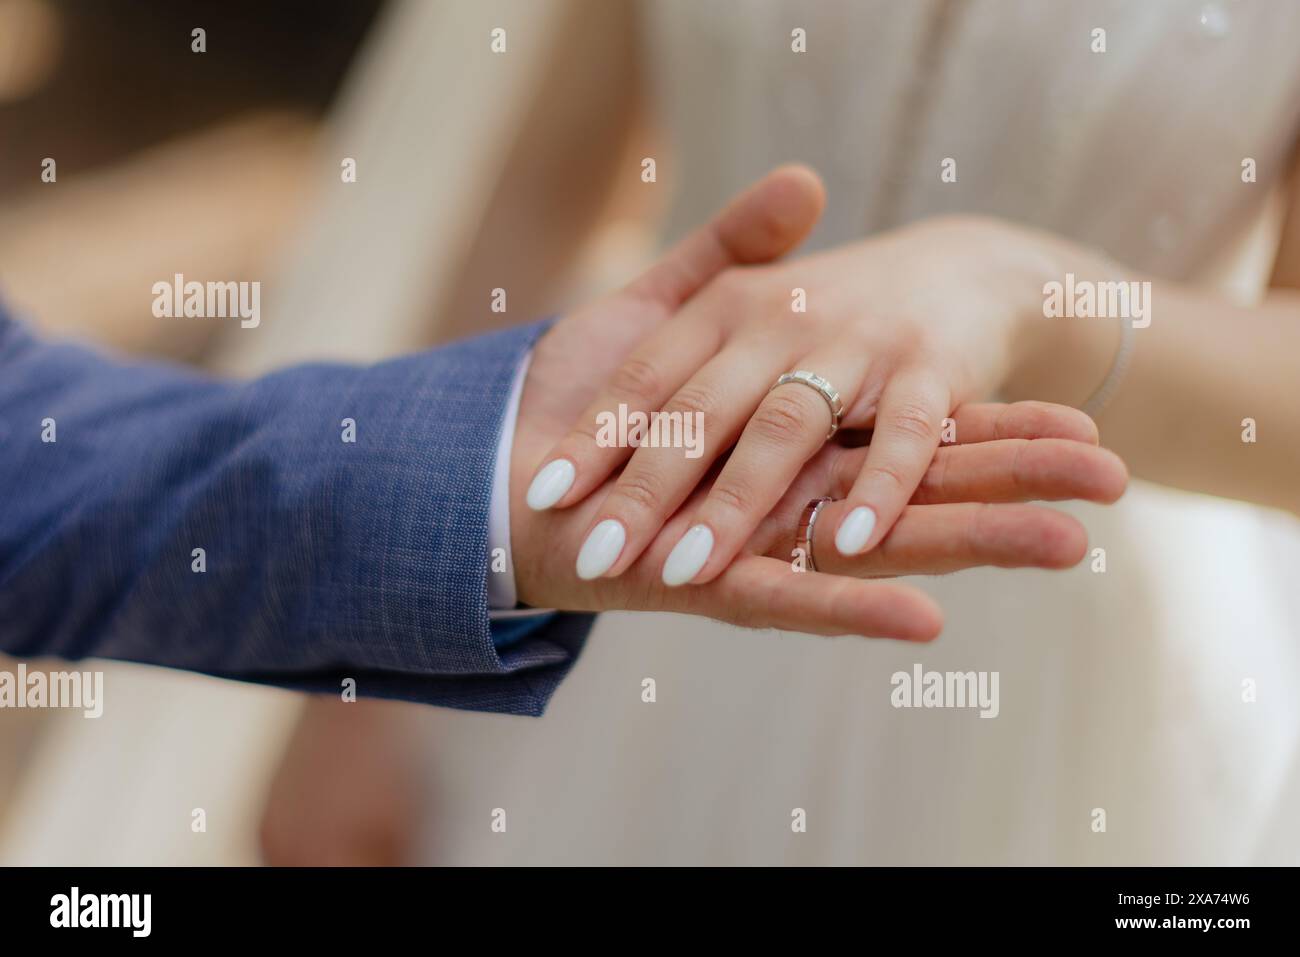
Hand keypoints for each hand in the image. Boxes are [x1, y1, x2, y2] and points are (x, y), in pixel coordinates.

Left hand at [510, 167, 1125, 639]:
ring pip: (785, 429)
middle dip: (646, 490)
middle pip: (702, 412)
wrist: (958, 272)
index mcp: (727, 307)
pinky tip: (844, 548)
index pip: (646, 376)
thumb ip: (674, 361)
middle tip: (594, 555)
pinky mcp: (933, 370)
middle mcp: (784, 318)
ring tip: (685, 571)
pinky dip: (878, 490)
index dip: (596, 435)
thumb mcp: (747, 312)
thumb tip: (586, 436)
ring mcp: (860, 344)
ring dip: (735, 504)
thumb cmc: (829, 308)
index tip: (544, 496)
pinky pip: (904, 438)